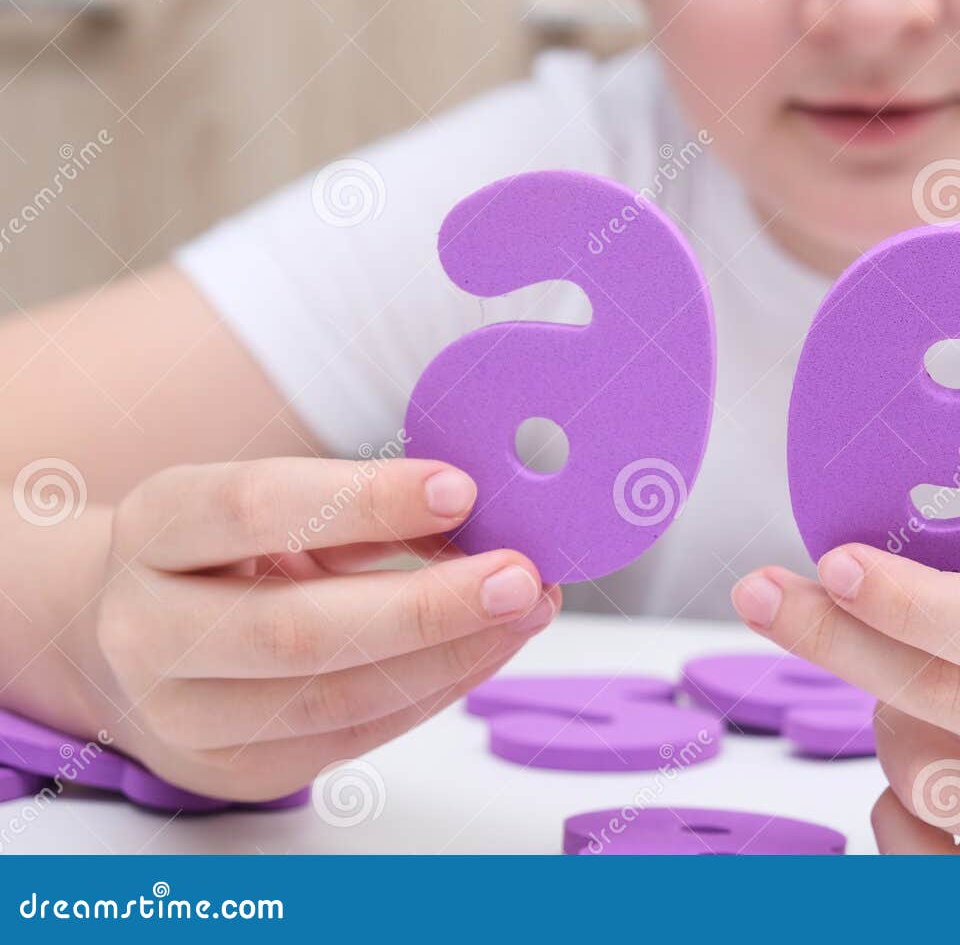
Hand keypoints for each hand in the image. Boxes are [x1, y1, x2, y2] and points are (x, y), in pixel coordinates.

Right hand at [73, 457, 558, 801]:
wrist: (132, 640)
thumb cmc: (225, 554)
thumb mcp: (269, 506)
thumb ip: (361, 507)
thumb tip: (483, 515)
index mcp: (156, 530)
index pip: (256, 508)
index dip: (366, 500)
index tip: (463, 489)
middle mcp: (149, 628)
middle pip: (298, 629)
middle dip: (428, 606)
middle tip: (520, 576)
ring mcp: (183, 714)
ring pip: (333, 699)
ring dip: (451, 656)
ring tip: (527, 611)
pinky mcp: (233, 770)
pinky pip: (353, 736)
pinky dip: (435, 690)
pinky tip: (487, 649)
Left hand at [732, 467, 959, 853]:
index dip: (917, 600)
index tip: (833, 562)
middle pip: (957, 708)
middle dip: (841, 643)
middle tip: (766, 594)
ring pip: (938, 792)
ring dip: (886, 719)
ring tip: (900, 676)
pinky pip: (943, 869)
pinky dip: (902, 811)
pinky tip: (921, 755)